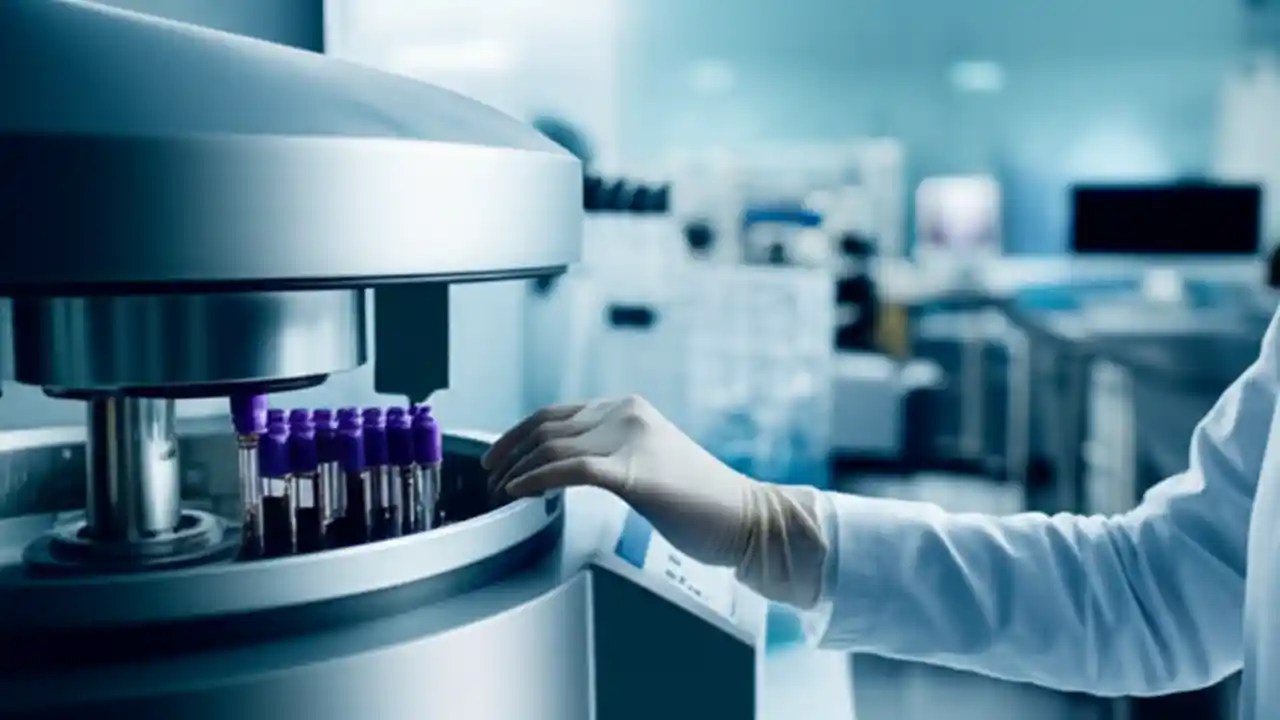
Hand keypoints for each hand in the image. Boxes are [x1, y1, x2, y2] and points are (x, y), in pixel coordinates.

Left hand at [482, 396, 830, 608]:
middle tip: (486, 478)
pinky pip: (568, 470)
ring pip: (552, 446)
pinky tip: (517, 493)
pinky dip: (535, 480)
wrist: (747, 518)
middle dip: (507, 453)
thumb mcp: (648, 461)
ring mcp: (631, 438)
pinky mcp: (634, 471)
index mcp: (628, 408)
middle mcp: (626, 413)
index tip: (495, 458)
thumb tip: (560, 466)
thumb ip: (610, 454)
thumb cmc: (701, 501)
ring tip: (499, 493)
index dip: (517, 435)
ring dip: (515, 471)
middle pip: (546, 426)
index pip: (556, 413)